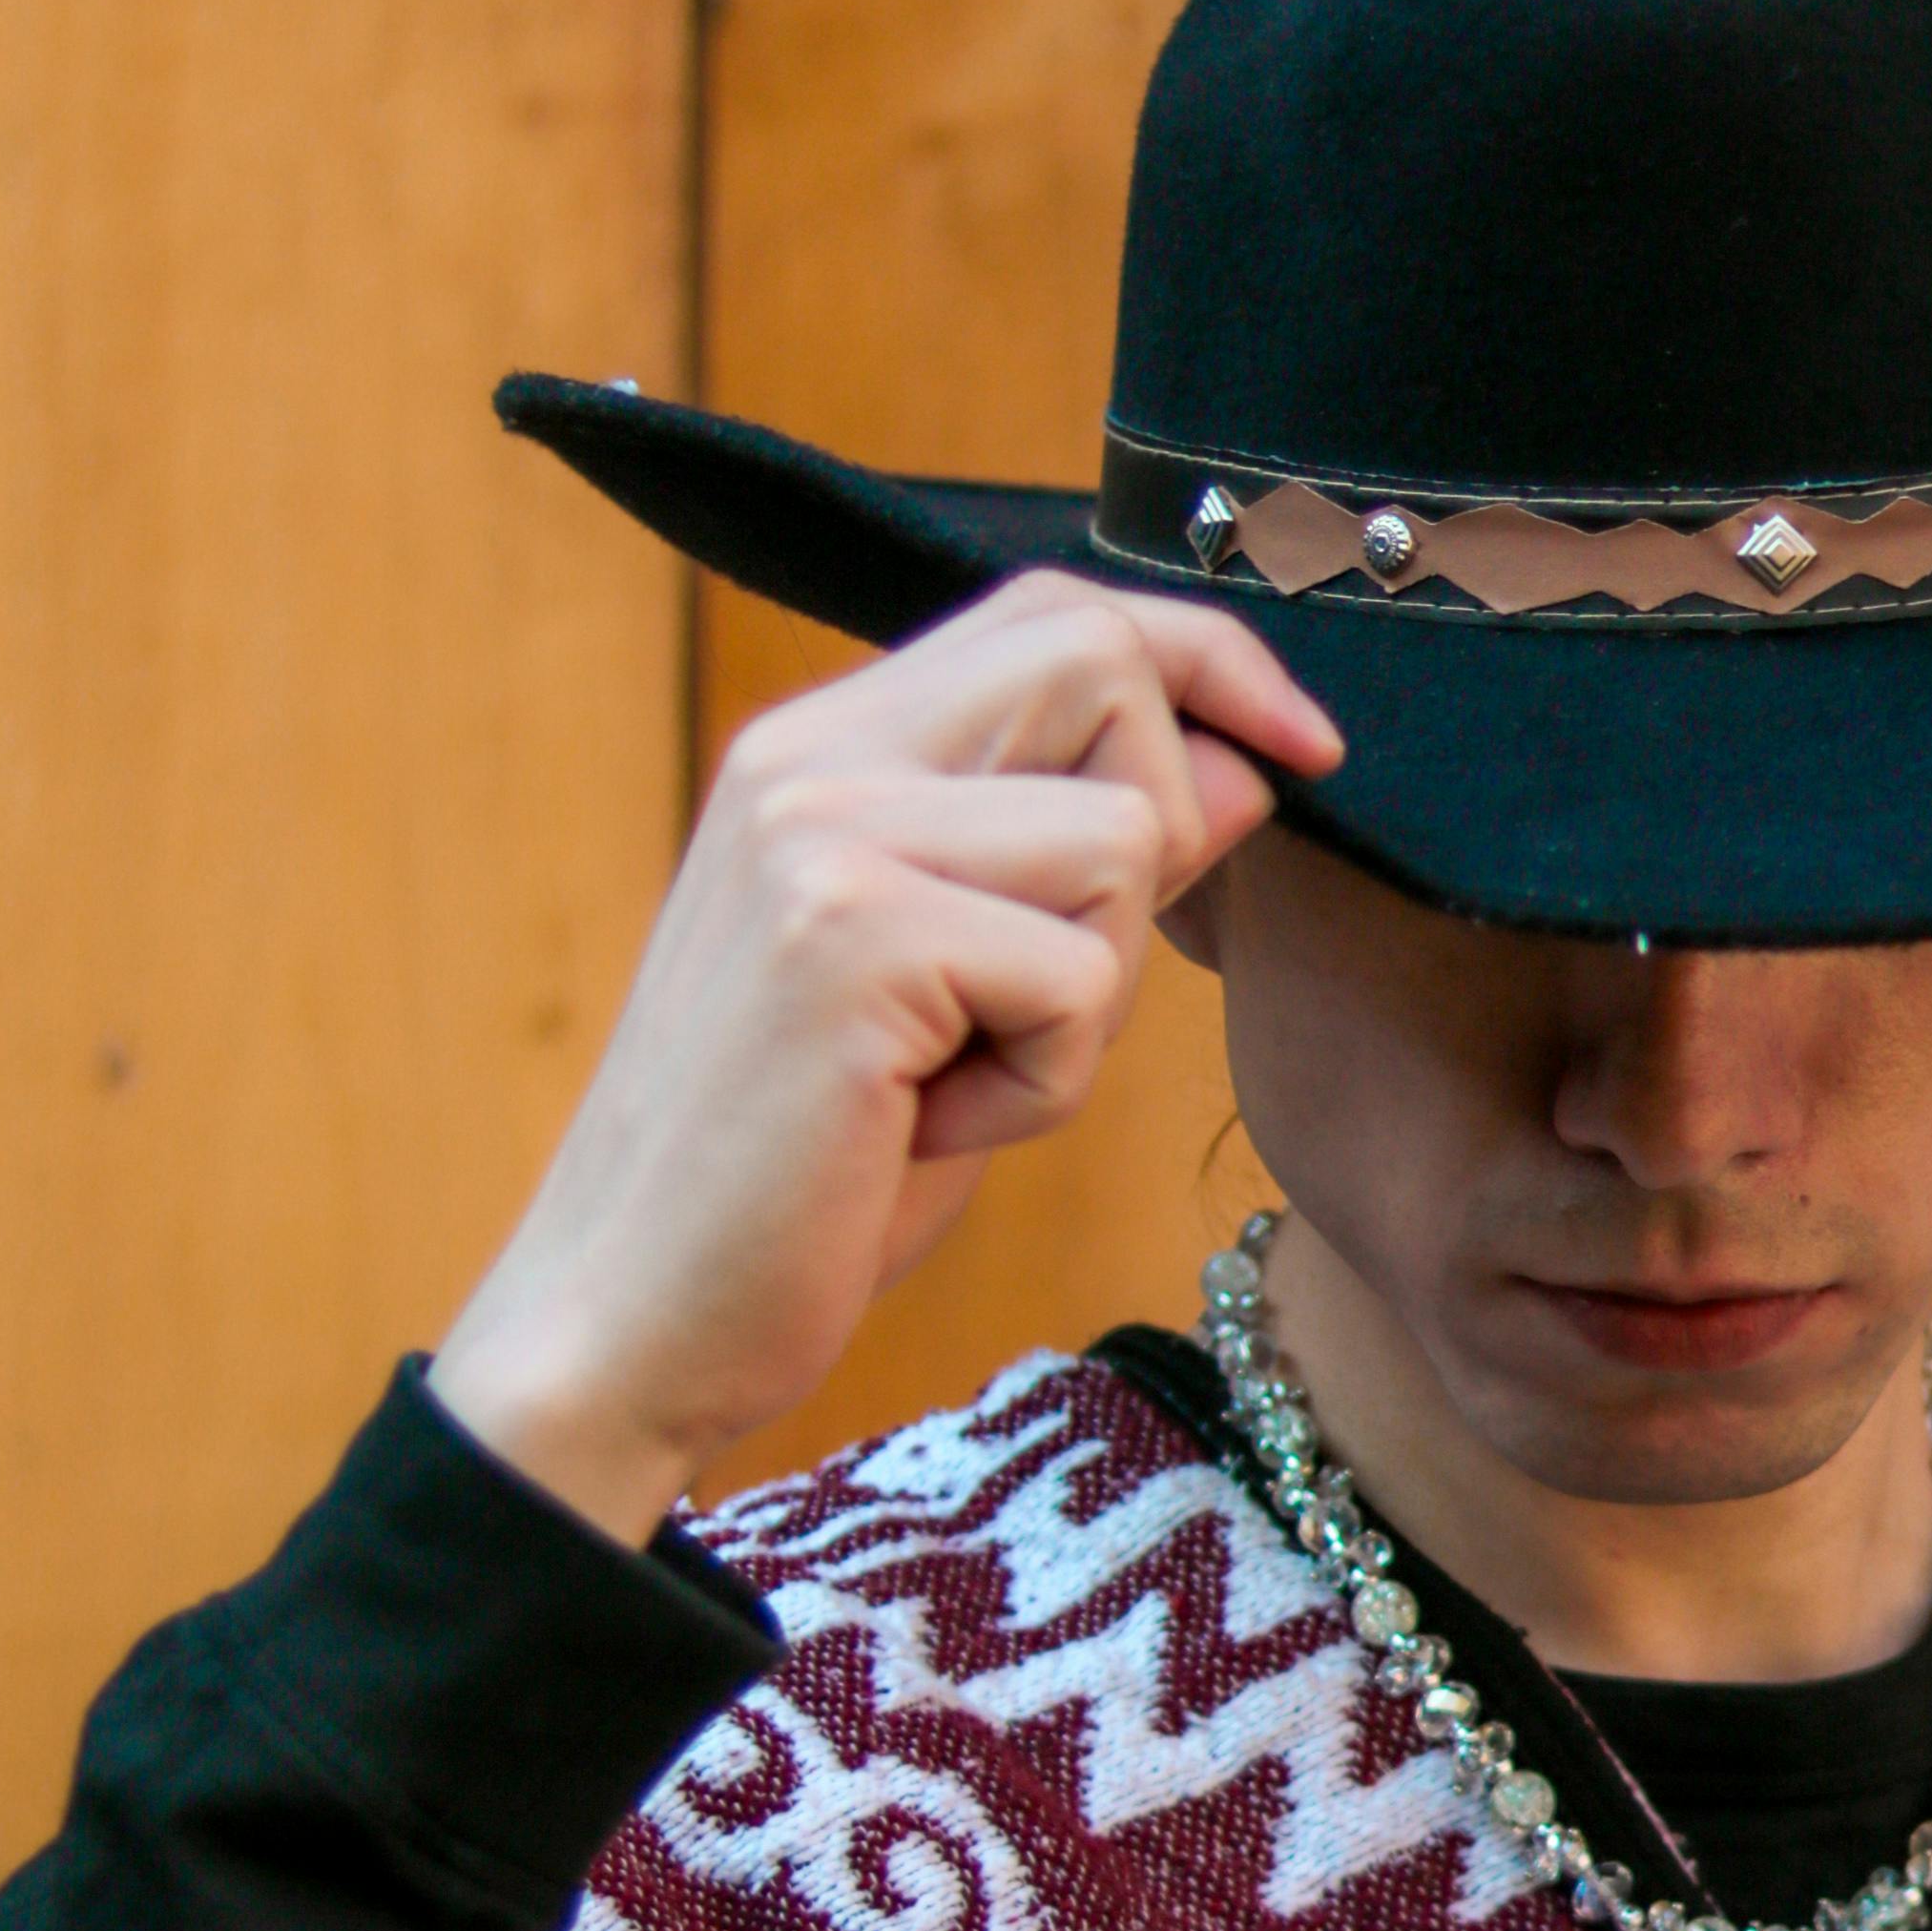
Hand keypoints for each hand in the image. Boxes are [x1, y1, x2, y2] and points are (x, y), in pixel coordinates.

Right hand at [428, 572, 1342, 1543]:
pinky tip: (928, 1131)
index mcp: (819, 751)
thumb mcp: (956, 996)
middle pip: (1102, 662)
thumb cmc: (796, 1178)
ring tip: (957, 1085)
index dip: (1204, 662)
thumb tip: (1246, 765)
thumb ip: (1074, 865)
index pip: (1057, 613)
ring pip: (1120, 838)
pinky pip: (1080, 976)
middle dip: (1165, 822)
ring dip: (1088, 1000)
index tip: (1300, 753)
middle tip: (1068, 986)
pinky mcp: (856, 941)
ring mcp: (825, 838)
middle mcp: (811, 760)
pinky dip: (1045, 1086)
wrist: (631, 1317)